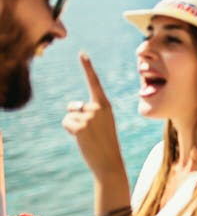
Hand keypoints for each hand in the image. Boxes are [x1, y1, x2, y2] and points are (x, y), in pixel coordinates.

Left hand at [62, 53, 124, 178]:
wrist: (110, 162)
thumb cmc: (105, 142)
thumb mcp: (100, 123)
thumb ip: (87, 111)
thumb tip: (71, 106)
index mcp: (106, 105)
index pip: (94, 83)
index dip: (87, 67)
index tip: (82, 53)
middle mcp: (98, 108)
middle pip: (74, 106)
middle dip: (76, 117)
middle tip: (91, 132)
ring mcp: (90, 116)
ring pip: (69, 115)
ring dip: (73, 126)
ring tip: (87, 136)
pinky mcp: (81, 126)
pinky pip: (66, 123)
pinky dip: (70, 131)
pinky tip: (82, 139)